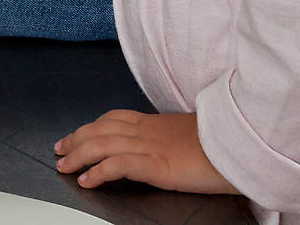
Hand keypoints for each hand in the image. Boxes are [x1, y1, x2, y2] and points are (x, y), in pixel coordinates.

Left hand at [54, 111, 237, 193]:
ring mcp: (150, 146)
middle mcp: (146, 130)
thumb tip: (166, 149)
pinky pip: (118, 165)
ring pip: (102, 144)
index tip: (75, 134)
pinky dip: (98, 171)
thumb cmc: (220, 143)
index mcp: (154, 123)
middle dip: (76, 139)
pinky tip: (86, 180)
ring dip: (78, 154)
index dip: (90, 126)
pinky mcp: (157, 164)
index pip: (112, 119)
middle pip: (100, 129)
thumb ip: (170, 139)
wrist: (240, 144)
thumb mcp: (189, 137)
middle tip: (59, 150)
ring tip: (63, 166)